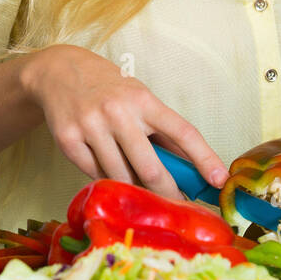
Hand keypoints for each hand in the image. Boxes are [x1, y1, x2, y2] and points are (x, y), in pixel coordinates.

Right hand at [20, 44, 226, 197]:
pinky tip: (111, 176)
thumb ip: (161, 130)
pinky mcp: (68, 140)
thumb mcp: (141, 98)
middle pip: (150, 167)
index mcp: (145, 101)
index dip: (205, 158)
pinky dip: (107, 181)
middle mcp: (119, 112)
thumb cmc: (110, 88)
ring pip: (120, 177)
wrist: (59, 72)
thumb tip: (191, 166)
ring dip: (134, 191)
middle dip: (168, 194)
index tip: (221, 180)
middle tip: (177, 208)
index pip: (183, 132)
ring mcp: (92, 126)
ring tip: (142, 194)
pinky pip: (94, 175)